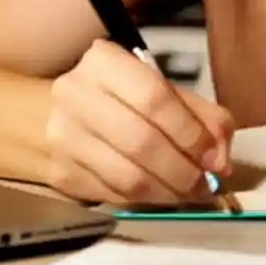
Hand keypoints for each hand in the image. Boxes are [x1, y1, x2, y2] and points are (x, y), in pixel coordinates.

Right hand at [44, 39, 235, 204]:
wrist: (44, 117)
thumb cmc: (115, 99)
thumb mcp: (158, 90)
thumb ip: (199, 116)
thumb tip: (221, 160)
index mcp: (104, 63)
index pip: (155, 98)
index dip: (190, 132)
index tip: (213, 157)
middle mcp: (76, 94)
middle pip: (141, 141)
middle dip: (182, 171)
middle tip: (205, 185)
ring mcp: (62, 136)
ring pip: (127, 177)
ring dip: (168, 193)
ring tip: (189, 195)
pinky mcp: (59, 174)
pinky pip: (114, 196)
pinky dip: (145, 202)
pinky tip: (160, 196)